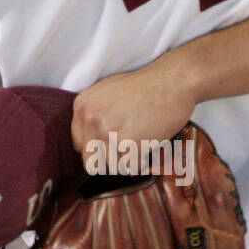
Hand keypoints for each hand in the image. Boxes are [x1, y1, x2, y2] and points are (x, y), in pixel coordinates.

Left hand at [71, 59, 196, 172]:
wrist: (172, 80)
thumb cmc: (143, 86)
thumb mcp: (106, 92)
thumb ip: (93, 115)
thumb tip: (88, 143)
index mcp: (82, 106)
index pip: (77, 144)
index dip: (94, 149)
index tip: (108, 147)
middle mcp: (91, 118)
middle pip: (90, 160)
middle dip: (108, 160)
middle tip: (125, 151)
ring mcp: (108, 131)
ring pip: (110, 166)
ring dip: (125, 161)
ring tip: (138, 144)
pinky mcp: (129, 142)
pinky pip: (129, 167)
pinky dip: (140, 162)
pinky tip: (147, 146)